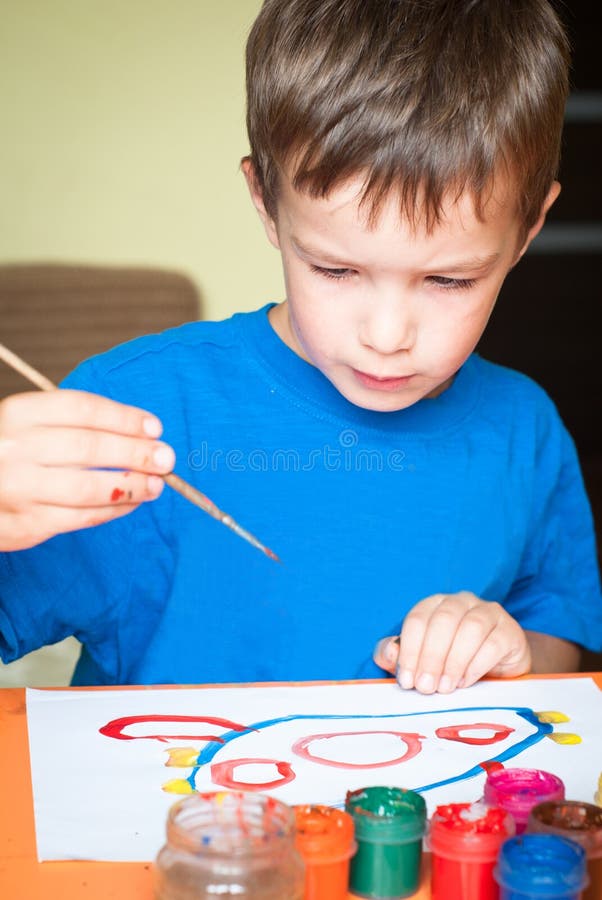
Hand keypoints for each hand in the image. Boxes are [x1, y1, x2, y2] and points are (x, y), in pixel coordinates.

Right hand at [0, 390, 174, 550]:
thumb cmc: (8, 455)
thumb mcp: (28, 426)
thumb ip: (73, 425)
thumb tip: (140, 434)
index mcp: (18, 414)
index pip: (82, 409)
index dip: (124, 418)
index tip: (154, 427)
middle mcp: (14, 449)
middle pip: (90, 447)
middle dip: (136, 453)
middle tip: (166, 458)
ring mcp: (17, 489)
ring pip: (89, 487)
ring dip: (131, 485)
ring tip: (155, 484)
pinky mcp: (24, 525)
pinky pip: (81, 518)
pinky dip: (113, 509)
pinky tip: (131, 503)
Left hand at [373, 591, 530, 693]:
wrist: (498, 671)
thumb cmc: (453, 663)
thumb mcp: (422, 661)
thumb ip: (398, 656)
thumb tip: (390, 652)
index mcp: (436, 604)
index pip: (418, 619)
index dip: (409, 651)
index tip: (406, 681)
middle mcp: (462, 601)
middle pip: (443, 621)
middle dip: (430, 656)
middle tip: (426, 687)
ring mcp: (489, 612)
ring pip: (470, 628)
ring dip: (454, 661)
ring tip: (445, 687)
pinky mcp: (509, 631)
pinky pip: (493, 642)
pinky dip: (476, 664)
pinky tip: (466, 682)